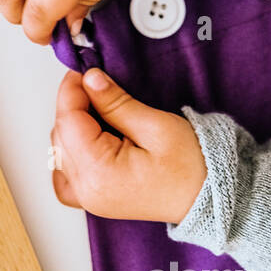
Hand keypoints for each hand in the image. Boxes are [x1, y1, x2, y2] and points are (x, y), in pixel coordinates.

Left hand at [51, 68, 206, 223]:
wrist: (210, 198)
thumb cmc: (193, 168)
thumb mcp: (156, 126)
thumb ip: (116, 103)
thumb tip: (90, 80)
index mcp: (100, 173)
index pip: (68, 121)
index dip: (72, 91)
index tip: (83, 71)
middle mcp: (88, 190)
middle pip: (60, 135)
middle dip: (73, 106)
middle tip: (95, 85)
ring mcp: (89, 199)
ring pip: (60, 152)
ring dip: (72, 127)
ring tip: (99, 110)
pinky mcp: (95, 199)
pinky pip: (66, 176)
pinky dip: (68, 155)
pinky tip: (86, 141)